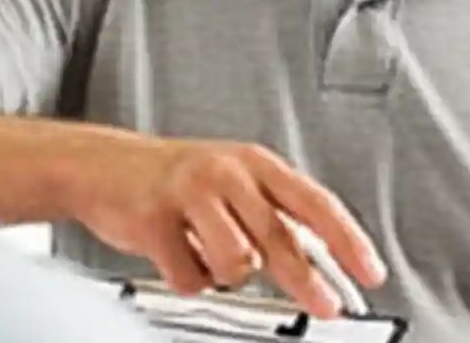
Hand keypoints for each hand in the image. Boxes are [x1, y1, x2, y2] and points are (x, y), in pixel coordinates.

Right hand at [66, 138, 386, 317]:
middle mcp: (224, 172)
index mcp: (252, 161)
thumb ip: (272, 216)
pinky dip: (186, 277)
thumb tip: (320, 263)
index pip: (314, 202)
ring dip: (225, 273)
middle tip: (324, 307)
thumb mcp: (231, 183)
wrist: (100, 165)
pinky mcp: (154, 220)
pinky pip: (188, 276)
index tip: (369, 272)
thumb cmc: (172, 178)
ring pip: (236, 262)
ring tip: (207, 254)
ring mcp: (188, 193)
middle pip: (281, 238)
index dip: (347, 240)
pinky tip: (174, 253)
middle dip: (306, 281)